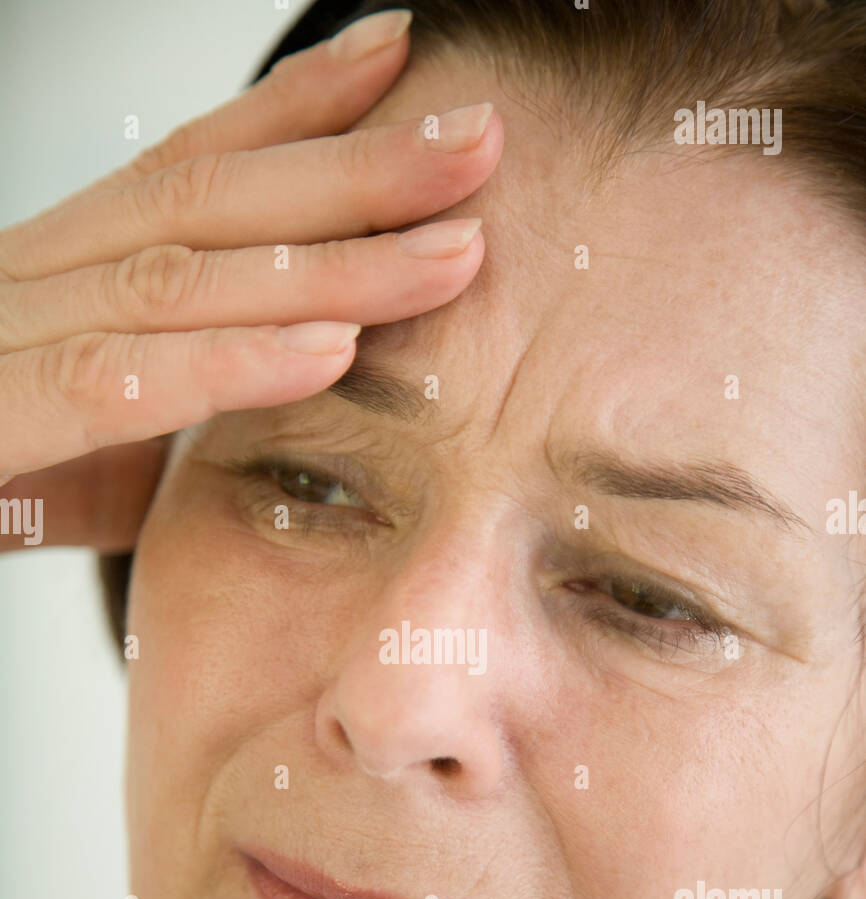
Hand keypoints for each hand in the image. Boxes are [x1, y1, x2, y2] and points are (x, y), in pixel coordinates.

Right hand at [0, 8, 501, 549]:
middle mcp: (31, 276)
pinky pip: (112, 382)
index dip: (297, 107)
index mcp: (62, 267)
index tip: (406, 61)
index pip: (187, 163)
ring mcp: (0, 336)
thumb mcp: (93, 433)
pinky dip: (226, 361)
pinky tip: (330, 348)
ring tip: (452, 248)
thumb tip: (294, 382)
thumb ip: (178, 398)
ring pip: (178, 276)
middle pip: (207, 199)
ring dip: (325, 259)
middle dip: (353, 165)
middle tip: (481, 139)